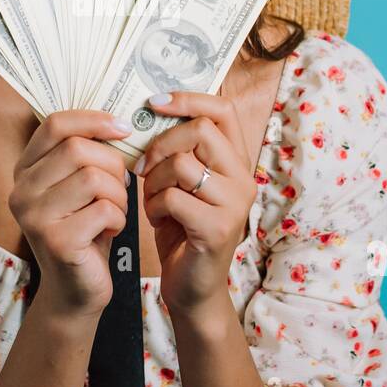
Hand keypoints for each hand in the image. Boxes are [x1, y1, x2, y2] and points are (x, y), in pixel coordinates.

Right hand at [10, 110, 132, 320]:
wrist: (76, 289)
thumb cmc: (85, 230)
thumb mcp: (80, 186)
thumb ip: (86, 154)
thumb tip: (119, 120)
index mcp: (25, 170)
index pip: (55, 125)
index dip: (93, 119)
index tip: (123, 128)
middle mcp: (21, 191)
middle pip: (79, 149)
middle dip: (113, 165)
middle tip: (120, 187)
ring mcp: (35, 217)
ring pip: (94, 178)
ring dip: (119, 194)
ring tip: (115, 211)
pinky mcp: (56, 241)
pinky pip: (104, 209)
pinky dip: (118, 218)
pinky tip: (110, 230)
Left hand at [133, 91, 258, 315]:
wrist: (192, 287)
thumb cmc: (182, 229)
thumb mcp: (182, 183)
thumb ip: (178, 151)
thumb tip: (148, 111)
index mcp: (236, 162)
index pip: (223, 109)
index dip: (188, 99)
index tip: (154, 103)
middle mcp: (243, 178)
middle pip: (200, 129)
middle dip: (160, 144)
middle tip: (144, 167)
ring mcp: (234, 204)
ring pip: (181, 163)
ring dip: (153, 181)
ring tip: (152, 200)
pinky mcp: (217, 228)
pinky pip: (172, 197)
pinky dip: (154, 206)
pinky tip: (157, 219)